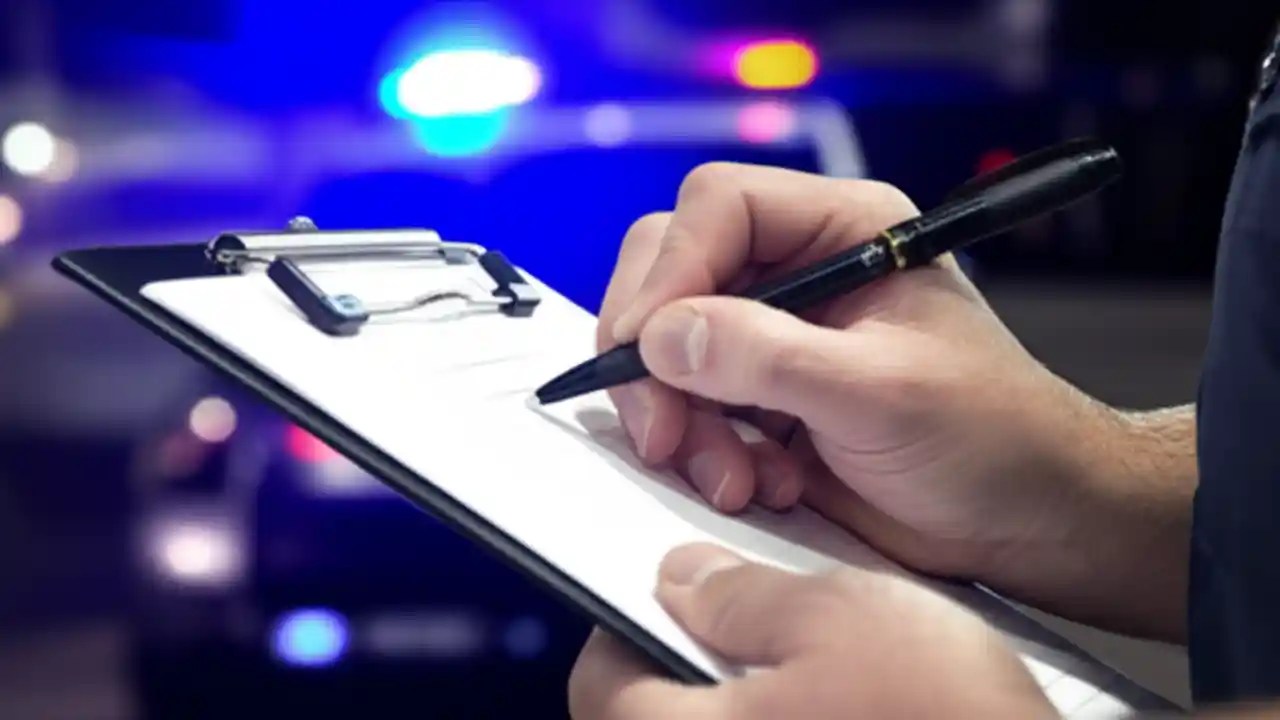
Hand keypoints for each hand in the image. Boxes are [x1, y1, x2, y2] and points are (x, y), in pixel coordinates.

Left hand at [568, 543, 1054, 719]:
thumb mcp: (838, 614)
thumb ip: (739, 596)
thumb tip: (685, 580)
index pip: (599, 679)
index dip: (623, 622)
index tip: (663, 597)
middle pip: (650, 718)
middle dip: (681, 666)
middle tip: (733, 624)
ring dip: (737, 699)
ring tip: (796, 660)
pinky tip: (836, 705)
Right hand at [598, 163, 1107, 585]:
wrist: (1024, 520)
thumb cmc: (992, 436)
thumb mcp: (881, 392)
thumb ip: (769, 358)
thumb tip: (664, 336)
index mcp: (844, 230)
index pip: (720, 208)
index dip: (671, 271)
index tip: (646, 347)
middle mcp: (799, 271)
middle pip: (673, 273)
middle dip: (658, 358)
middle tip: (664, 432)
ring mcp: (774, 338)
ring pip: (668, 350)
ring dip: (682, 422)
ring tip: (737, 479)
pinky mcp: (760, 399)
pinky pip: (687, 408)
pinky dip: (702, 453)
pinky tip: (760, 484)